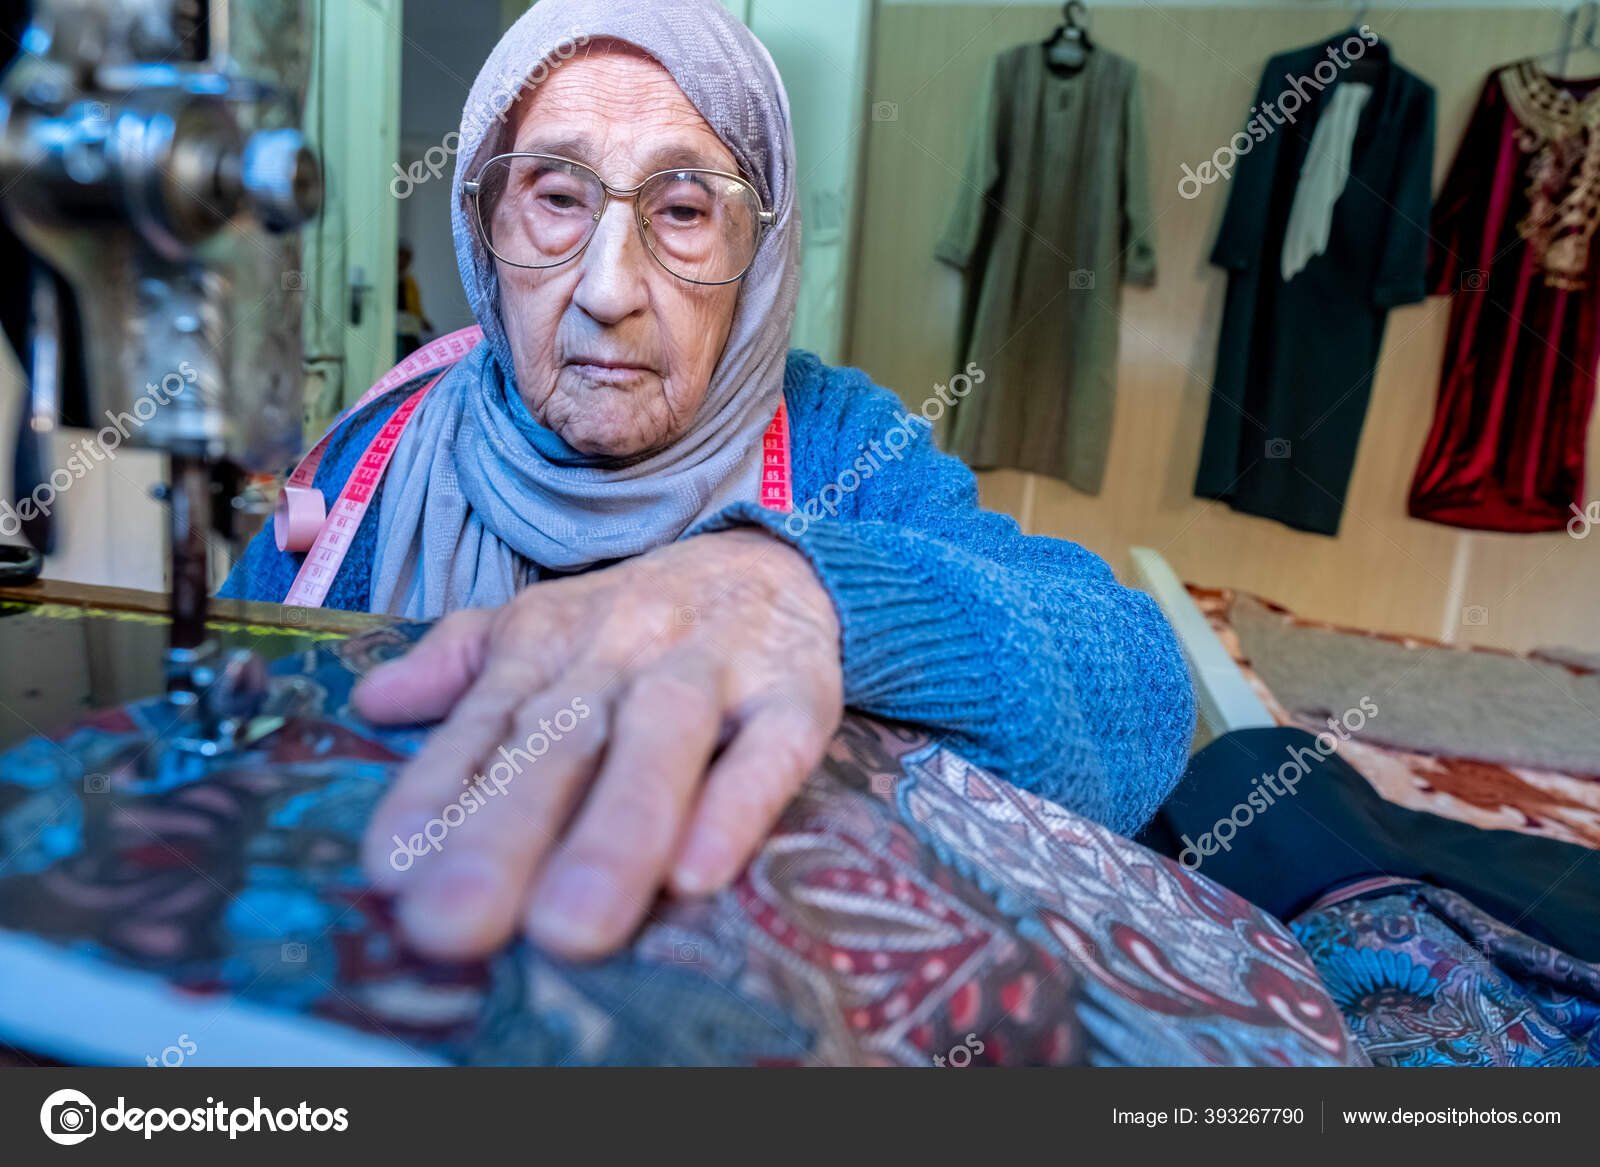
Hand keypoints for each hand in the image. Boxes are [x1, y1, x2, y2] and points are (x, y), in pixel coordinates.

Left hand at [354, 528, 842, 960]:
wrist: (777, 555)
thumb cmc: (642, 616)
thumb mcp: (546, 621)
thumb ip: (461, 662)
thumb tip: (370, 701)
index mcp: (553, 639)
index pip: (487, 718)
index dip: (438, 789)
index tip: (393, 868)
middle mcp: (625, 648)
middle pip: (562, 739)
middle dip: (505, 830)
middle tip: (456, 920)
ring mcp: (714, 667)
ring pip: (661, 739)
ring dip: (615, 830)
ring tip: (570, 927)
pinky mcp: (797, 694)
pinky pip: (770, 748)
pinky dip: (736, 806)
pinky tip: (697, 874)